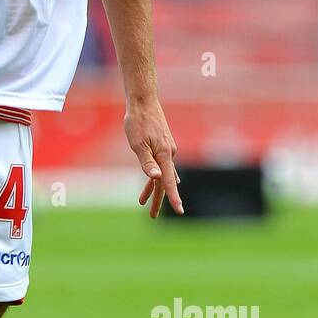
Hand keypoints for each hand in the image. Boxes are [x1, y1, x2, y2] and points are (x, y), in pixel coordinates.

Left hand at [124, 96, 182, 217]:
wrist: (143, 102)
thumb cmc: (138, 122)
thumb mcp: (137, 144)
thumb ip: (147, 162)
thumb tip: (156, 178)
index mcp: (164, 155)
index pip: (169, 182)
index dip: (173, 198)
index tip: (180, 211)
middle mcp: (169, 154)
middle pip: (164, 182)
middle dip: (158, 200)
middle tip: (151, 216)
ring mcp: (167, 150)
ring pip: (162, 175)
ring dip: (153, 189)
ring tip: (144, 204)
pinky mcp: (163, 146)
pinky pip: (161, 166)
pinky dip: (155, 176)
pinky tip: (154, 181)